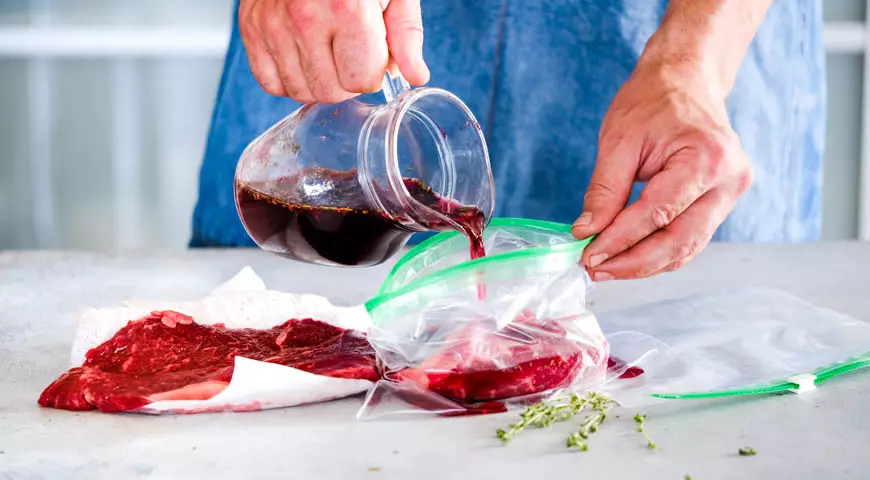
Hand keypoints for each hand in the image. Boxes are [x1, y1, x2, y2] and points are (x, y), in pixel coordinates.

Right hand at [238, 0, 429, 102]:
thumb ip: (406, 34)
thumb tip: (415, 76)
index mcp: (346, 9)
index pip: (362, 81)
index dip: (373, 71)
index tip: (371, 51)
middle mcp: (304, 18)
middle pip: (331, 92)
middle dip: (347, 80)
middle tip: (350, 51)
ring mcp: (272, 25)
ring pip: (300, 92)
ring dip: (319, 81)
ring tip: (327, 51)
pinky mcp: (251, 28)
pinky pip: (270, 83)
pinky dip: (288, 79)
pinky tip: (303, 57)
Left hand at [571, 60, 753, 280]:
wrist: (687, 79)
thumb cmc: (653, 100)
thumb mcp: (619, 139)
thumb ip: (604, 190)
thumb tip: (586, 232)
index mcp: (707, 158)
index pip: (658, 214)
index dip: (620, 241)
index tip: (588, 256)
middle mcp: (729, 180)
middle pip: (679, 241)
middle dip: (633, 263)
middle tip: (595, 269)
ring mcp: (731, 193)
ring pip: (687, 248)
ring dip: (645, 264)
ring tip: (606, 268)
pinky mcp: (723, 202)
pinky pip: (689, 238)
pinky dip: (658, 252)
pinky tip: (628, 257)